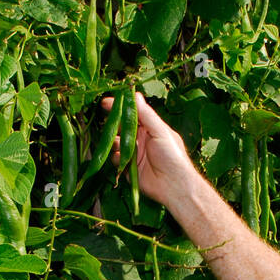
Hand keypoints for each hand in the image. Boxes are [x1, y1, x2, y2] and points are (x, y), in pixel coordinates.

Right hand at [102, 90, 198, 208]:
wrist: (174, 185)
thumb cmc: (173, 156)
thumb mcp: (161, 131)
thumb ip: (147, 115)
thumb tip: (135, 95)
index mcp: (150, 128)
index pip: (132, 113)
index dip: (120, 107)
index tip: (106, 102)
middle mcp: (141, 139)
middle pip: (121, 128)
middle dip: (114, 125)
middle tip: (108, 124)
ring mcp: (134, 153)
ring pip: (116, 143)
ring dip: (114, 142)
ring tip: (117, 143)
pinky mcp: (128, 168)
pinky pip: (116, 160)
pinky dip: (115, 158)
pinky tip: (121, 159)